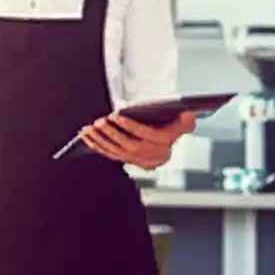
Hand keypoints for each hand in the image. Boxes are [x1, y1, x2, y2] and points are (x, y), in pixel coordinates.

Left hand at [81, 110, 196, 169]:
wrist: (164, 154)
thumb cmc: (169, 132)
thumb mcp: (182, 124)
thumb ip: (186, 120)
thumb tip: (188, 113)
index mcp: (162, 143)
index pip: (145, 134)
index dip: (129, 126)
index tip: (116, 115)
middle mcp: (149, 154)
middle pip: (127, 144)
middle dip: (111, 133)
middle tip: (98, 122)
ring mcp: (135, 159)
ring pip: (116, 151)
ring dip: (100, 140)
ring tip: (88, 129)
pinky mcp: (123, 160)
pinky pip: (108, 154)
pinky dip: (96, 146)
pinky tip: (86, 137)